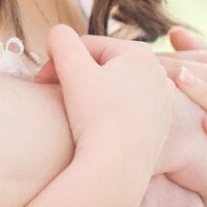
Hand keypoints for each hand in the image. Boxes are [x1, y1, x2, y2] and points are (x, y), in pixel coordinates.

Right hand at [45, 25, 170, 184]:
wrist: (117, 170)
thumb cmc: (96, 117)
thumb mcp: (71, 68)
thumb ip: (60, 39)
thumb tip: (58, 35)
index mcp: (141, 53)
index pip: (87, 47)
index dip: (60, 61)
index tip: (43, 82)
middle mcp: (159, 74)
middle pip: (104, 68)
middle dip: (78, 79)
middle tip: (58, 98)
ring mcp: (162, 103)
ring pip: (116, 90)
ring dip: (94, 97)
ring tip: (79, 116)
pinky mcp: (160, 129)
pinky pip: (128, 113)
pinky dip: (112, 117)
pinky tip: (99, 131)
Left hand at [159, 26, 206, 206]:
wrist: (195, 198)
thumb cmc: (192, 144)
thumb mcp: (191, 104)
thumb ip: (192, 66)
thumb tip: (177, 30)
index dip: (194, 59)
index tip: (160, 57)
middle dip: (200, 76)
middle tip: (168, 70)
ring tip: (183, 85)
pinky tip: (206, 122)